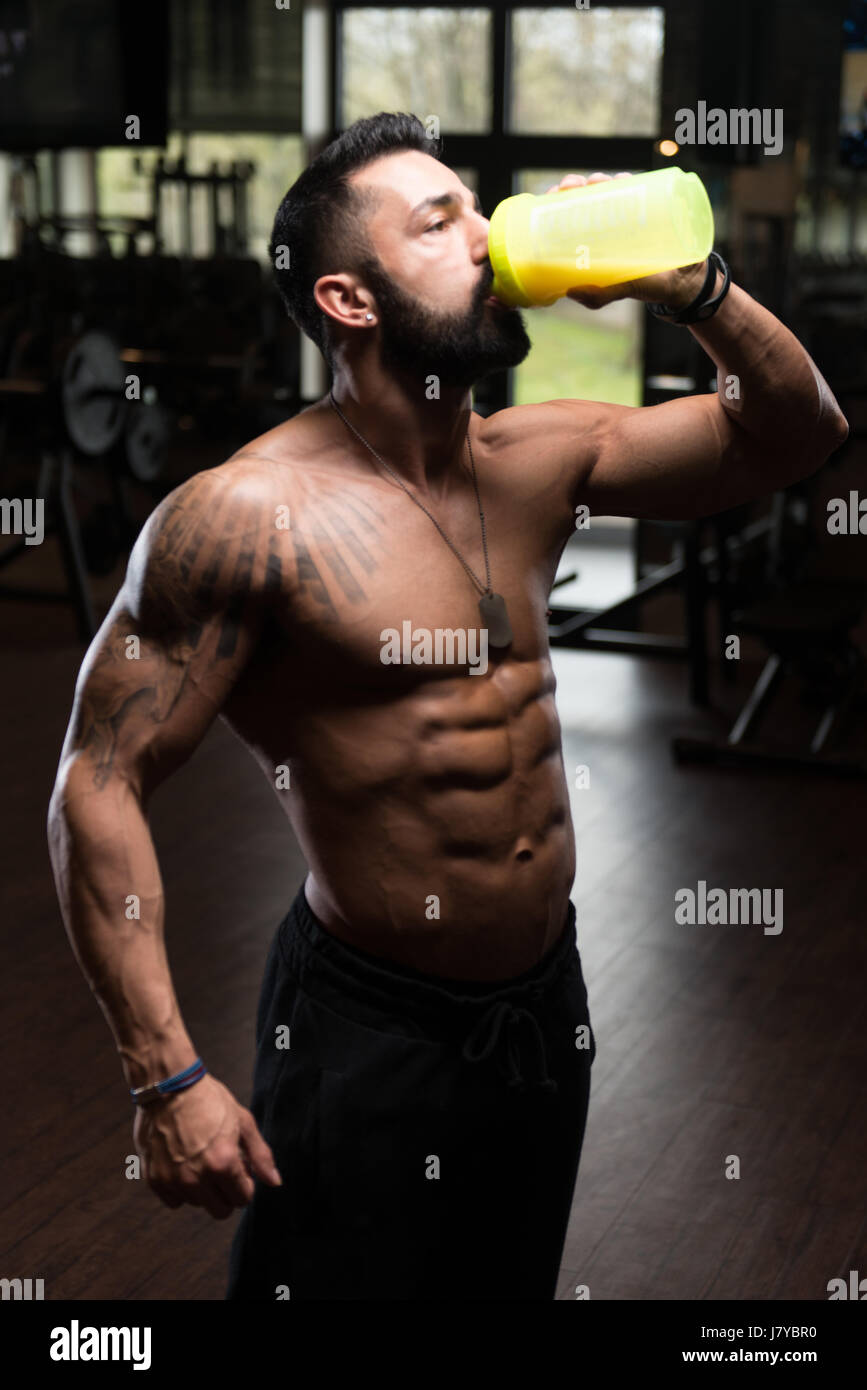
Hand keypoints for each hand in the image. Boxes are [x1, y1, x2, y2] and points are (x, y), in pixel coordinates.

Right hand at [134, 1073, 281, 1219]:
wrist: (168, 1085)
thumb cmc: (208, 1099)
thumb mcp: (242, 1121)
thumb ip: (260, 1155)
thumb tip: (275, 1182)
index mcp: (223, 1163)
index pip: (243, 1199)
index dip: (245, 1183)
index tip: (240, 1168)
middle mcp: (197, 1178)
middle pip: (220, 1210)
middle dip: (226, 1193)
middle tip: (222, 1169)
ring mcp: (173, 1181)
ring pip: (197, 1204)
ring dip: (203, 1189)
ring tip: (200, 1159)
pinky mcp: (154, 1180)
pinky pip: (174, 1201)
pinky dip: (180, 1189)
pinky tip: (182, 1164)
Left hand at [542, 172, 707, 310]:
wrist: (682, 279)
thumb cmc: (643, 284)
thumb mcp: (616, 290)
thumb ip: (596, 295)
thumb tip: (570, 291)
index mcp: (591, 234)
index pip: (567, 209)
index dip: (556, 197)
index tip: (552, 194)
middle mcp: (606, 218)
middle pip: (584, 193)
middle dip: (574, 183)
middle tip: (574, 187)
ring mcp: (627, 210)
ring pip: (607, 185)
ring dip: (598, 179)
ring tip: (598, 184)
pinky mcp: (649, 205)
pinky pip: (636, 185)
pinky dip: (626, 179)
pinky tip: (621, 179)